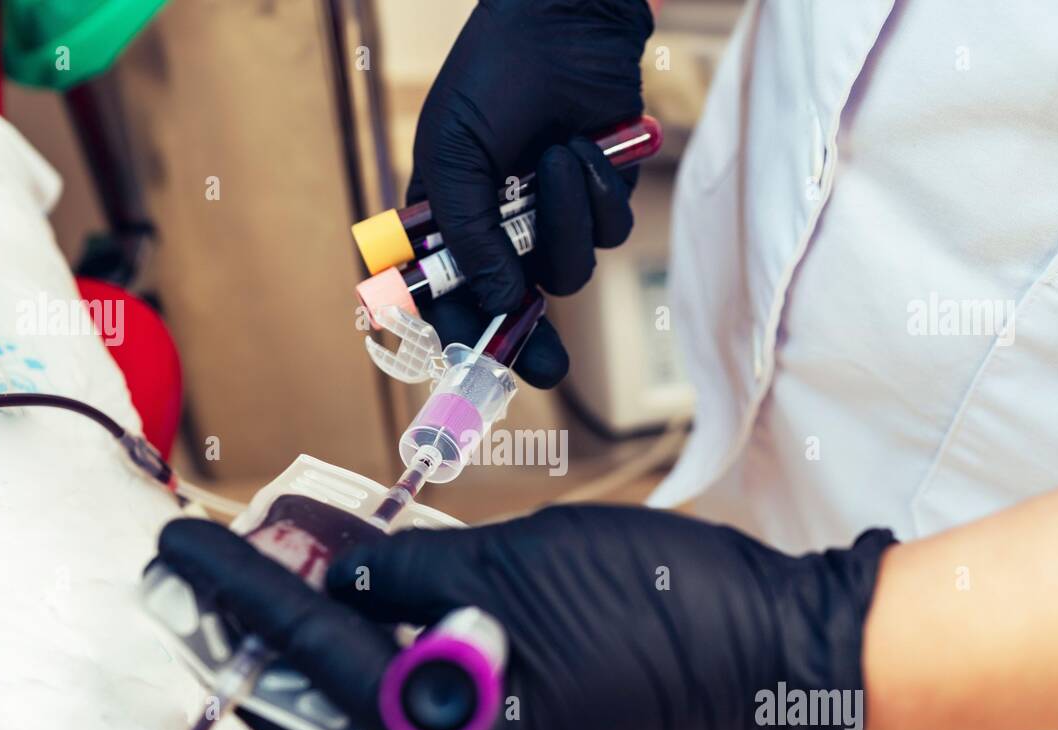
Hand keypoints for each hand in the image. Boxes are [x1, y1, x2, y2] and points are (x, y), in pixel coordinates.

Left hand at [156, 508, 895, 729]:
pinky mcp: (507, 693)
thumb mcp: (517, 572)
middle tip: (191, 569)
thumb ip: (415, 571)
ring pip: (364, 673)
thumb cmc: (652, 608)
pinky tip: (345, 567)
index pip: (313, 658)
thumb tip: (337, 567)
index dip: (243, 596)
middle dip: (253, 625)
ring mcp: (480, 721)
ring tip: (251, 561)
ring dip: (311, 616)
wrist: (761, 638)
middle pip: (319, 686)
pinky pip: (417, 656)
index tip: (181, 551)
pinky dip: (377, 613)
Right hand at [409, 0, 654, 387]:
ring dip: (568, 219)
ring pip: (570, 270)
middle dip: (530, 339)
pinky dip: (599, 192)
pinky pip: (609, 230)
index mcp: (449, 222)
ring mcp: (552, 218)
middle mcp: (501, 229)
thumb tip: (501, 299)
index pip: (449, 298)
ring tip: (558, 155)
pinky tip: (585, 146)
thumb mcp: (454, 155)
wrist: (565, 21)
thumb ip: (470, 235)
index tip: (472, 360)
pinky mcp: (598, 199)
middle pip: (516, 309)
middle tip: (545, 368)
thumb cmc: (492, 78)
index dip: (461, 332)